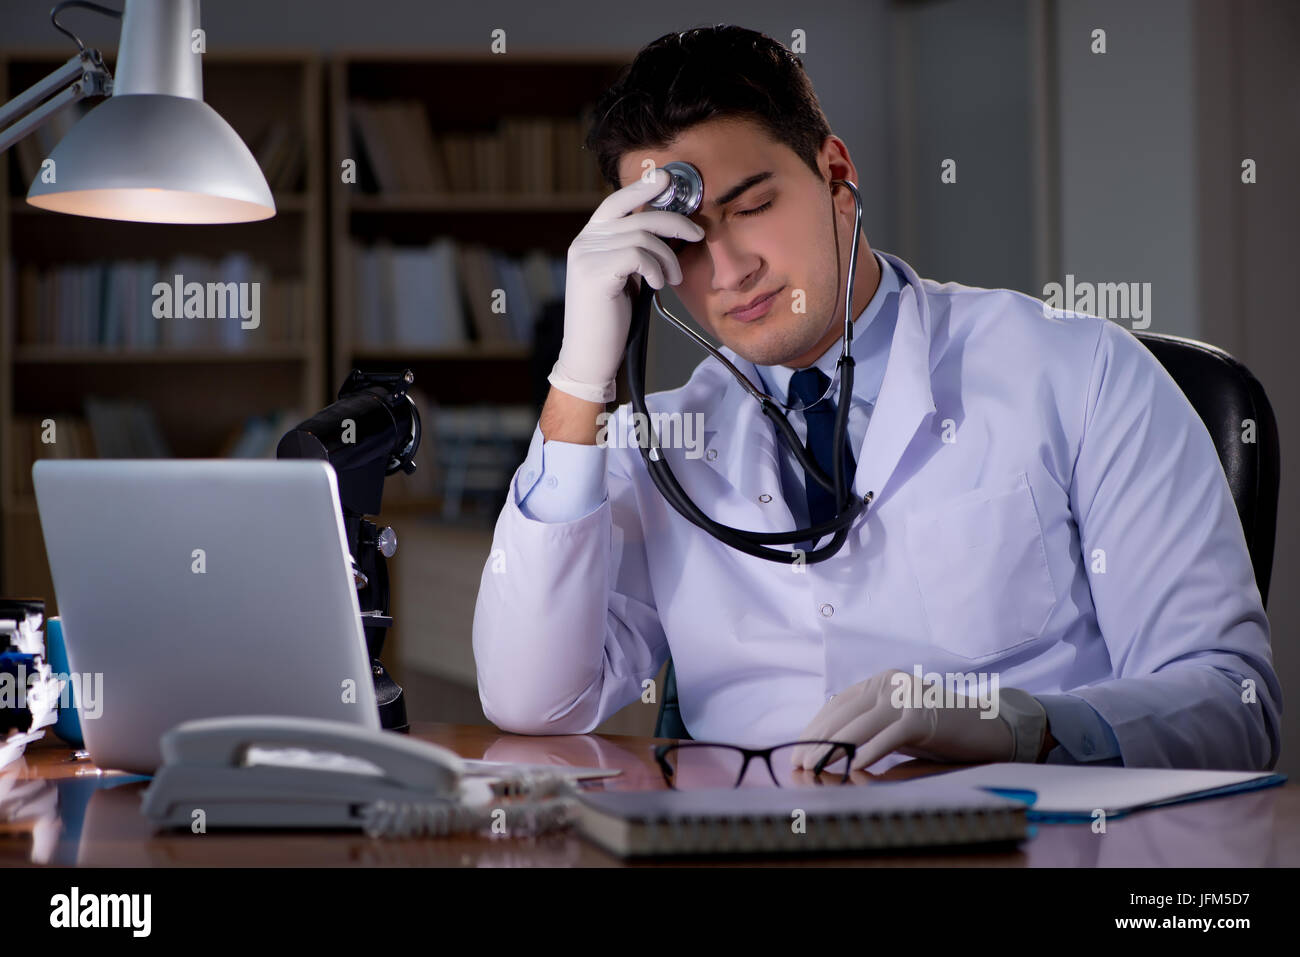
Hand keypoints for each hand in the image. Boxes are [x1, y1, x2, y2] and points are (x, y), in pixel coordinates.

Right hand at [548, 168, 704, 403]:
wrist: (590, 357)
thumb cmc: (610, 321)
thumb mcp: (623, 277)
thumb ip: (633, 251)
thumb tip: (665, 231)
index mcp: (589, 239)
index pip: (615, 202)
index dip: (641, 188)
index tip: (665, 178)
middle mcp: (584, 242)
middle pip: (638, 216)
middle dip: (674, 222)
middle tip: (697, 234)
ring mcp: (586, 256)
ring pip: (643, 237)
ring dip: (668, 258)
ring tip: (672, 279)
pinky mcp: (595, 272)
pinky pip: (639, 256)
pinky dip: (656, 270)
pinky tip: (658, 286)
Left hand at [790, 668, 1014, 771]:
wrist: (988, 727)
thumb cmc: (939, 731)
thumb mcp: (896, 724)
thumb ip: (868, 726)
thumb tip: (828, 748)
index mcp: (881, 681)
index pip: (837, 704)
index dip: (815, 727)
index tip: (797, 749)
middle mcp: (891, 683)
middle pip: (843, 713)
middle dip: (818, 740)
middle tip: (799, 763)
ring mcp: (907, 697)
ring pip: (860, 724)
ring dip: (834, 749)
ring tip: (816, 768)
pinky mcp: (924, 716)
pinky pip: (889, 737)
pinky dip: (869, 752)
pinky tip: (854, 767)